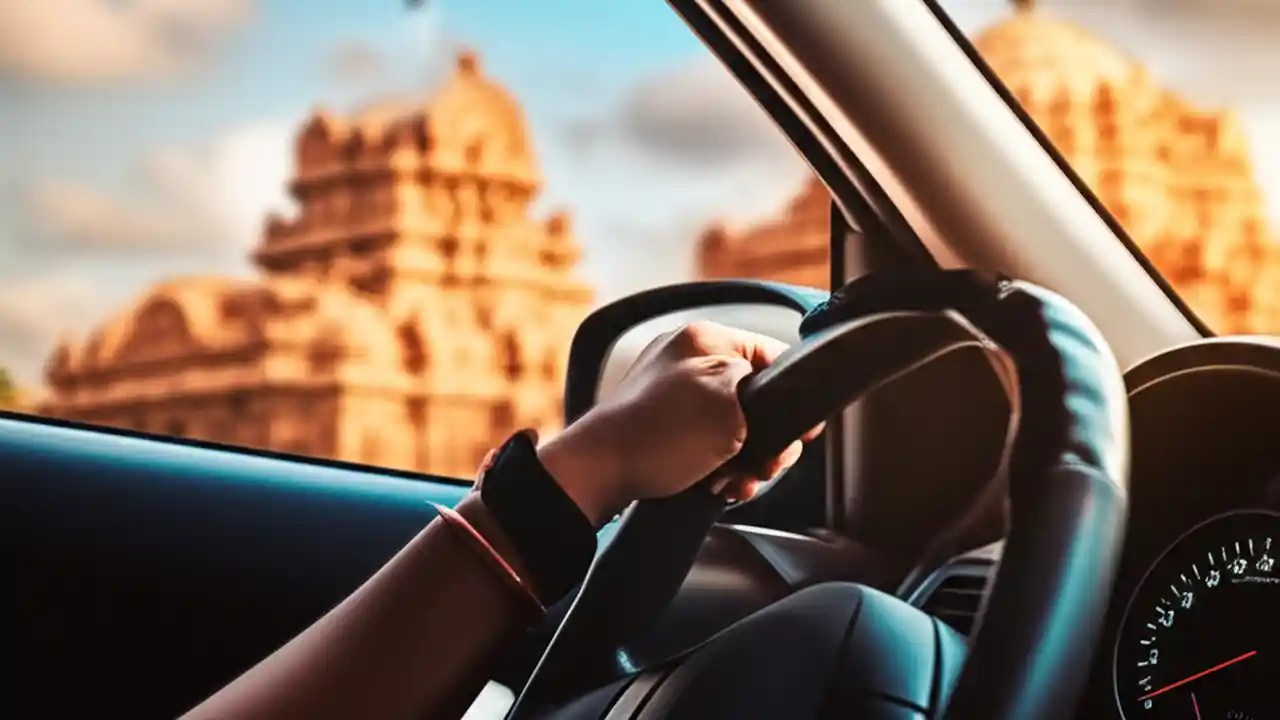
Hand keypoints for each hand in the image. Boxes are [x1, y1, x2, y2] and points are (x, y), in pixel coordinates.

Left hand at [538, 321, 822, 525]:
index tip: (800, 432)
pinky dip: (720, 465)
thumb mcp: (730, 404)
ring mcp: (675, 393)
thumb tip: (782, 402)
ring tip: (732, 480)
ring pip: (736, 426)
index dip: (793, 396)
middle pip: (758, 398)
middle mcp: (690, 359)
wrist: (599, 472)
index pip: (775, 355)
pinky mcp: (665, 425)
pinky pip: (710, 441)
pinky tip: (718, 485)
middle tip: (762, 466)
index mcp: (706, 339)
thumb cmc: (660, 434)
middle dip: (767, 440)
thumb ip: (769, 393)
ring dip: (744, 460)